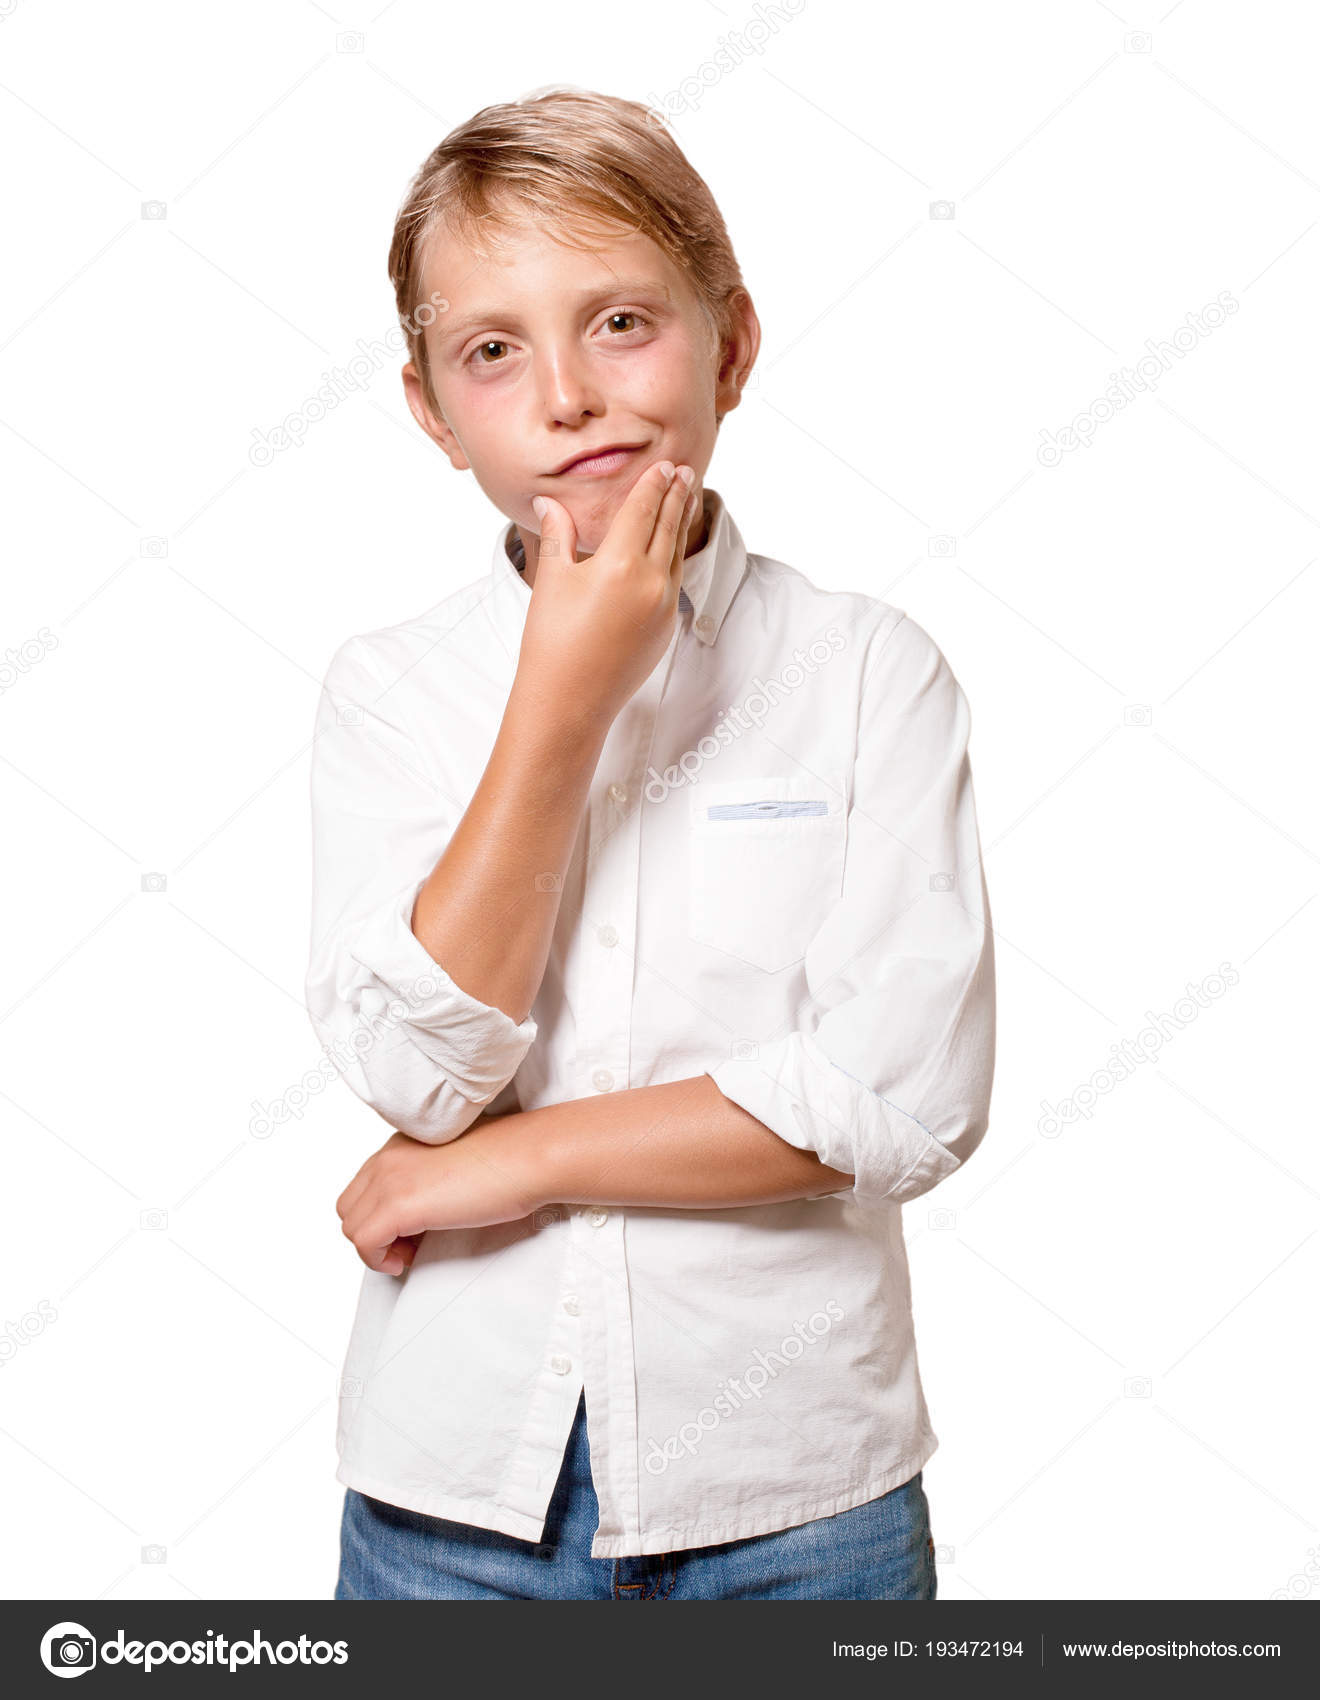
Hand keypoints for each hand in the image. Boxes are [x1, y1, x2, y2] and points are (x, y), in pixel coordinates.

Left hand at [335, 1124, 545, 1276]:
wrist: (531, 1156)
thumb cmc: (510, 1159)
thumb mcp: (456, 1161)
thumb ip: (429, 1177)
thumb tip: (424, 1208)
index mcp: (401, 1145)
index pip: (363, 1188)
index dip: (382, 1216)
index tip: (413, 1231)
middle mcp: (388, 1158)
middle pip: (350, 1208)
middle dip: (374, 1232)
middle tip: (410, 1245)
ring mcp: (390, 1180)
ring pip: (352, 1228)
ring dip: (377, 1248)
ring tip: (411, 1253)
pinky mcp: (400, 1205)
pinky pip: (364, 1244)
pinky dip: (379, 1260)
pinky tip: (407, 1260)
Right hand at [517, 459, 700, 729]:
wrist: (570, 701)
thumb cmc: (551, 641)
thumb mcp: (552, 581)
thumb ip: (559, 535)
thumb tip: (549, 502)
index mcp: (621, 564)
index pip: (643, 511)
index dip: (653, 484)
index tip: (664, 465)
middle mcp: (652, 582)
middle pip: (668, 527)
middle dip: (676, 496)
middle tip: (685, 471)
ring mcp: (664, 608)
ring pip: (676, 554)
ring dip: (681, 524)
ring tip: (685, 500)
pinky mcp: (667, 629)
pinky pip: (674, 583)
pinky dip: (675, 558)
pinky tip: (670, 549)